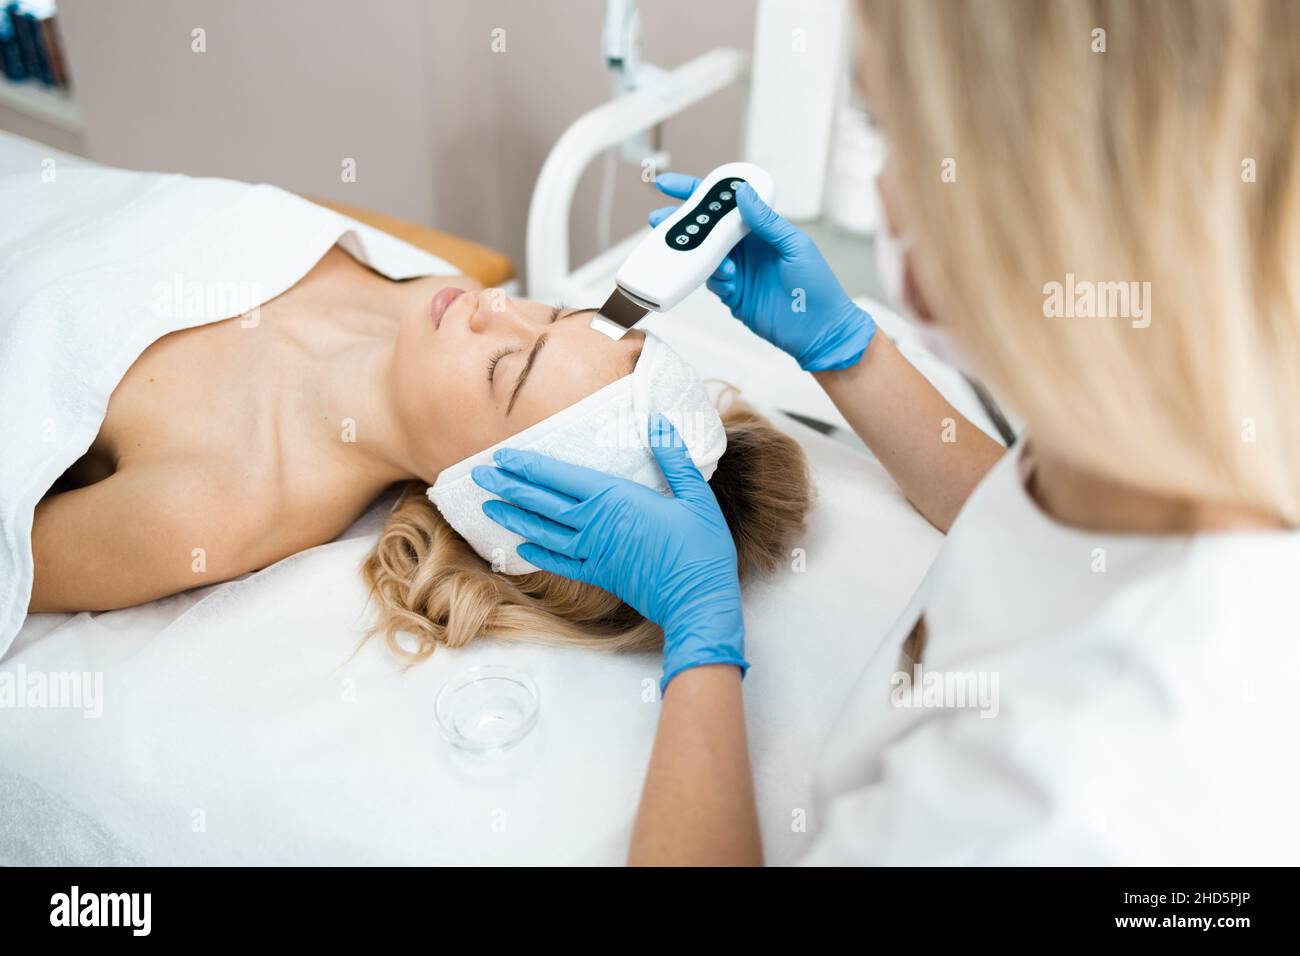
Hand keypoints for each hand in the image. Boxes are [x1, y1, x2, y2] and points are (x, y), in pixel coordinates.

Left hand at [472, 415, 745, 691]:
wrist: (698, 602)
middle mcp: (596, 525)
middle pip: (542, 503)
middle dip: (509, 487)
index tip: (502, 456)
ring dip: (514, 518)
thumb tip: (657, 421)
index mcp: (616, 499)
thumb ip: (673, 457)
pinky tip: (520, 549)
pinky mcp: (600, 576)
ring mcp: (594, 553)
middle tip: (478, 476)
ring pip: (543, 533)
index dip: (529, 465)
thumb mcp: (695, 495)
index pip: (561, 477)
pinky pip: (560, 564)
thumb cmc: (701, 547)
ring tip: (489, 507)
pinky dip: (538, 555)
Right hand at [651, 171, 875, 371]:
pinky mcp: (732, 294)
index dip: (698, 192)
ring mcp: (738, 271)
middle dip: (681, 222)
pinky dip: (712, 277)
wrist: (819, 331)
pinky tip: (726, 278)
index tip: (670, 185)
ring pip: (704, 255)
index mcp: (761, 228)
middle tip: (660, 219)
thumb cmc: (817, 287)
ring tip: (694, 252)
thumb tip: (742, 194)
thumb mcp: (795, 246)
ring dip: (697, 253)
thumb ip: (767, 221)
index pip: (726, 203)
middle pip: (706, 228)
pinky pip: (711, 281)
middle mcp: (746, 247)